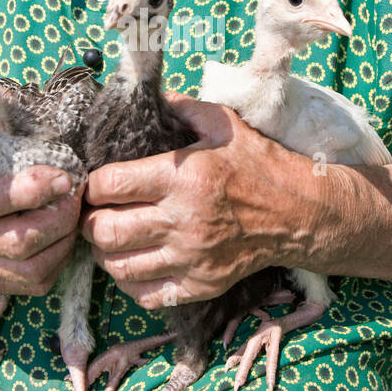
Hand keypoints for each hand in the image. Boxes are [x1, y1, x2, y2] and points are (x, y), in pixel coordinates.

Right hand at [0, 99, 84, 299]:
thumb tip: (12, 95)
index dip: (29, 191)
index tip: (60, 175)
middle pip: (19, 241)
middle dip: (60, 217)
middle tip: (75, 191)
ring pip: (30, 269)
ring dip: (64, 242)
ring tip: (72, 213)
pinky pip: (30, 285)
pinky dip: (55, 263)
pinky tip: (59, 237)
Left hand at [79, 93, 312, 308]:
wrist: (301, 213)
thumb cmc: (260, 165)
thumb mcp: (224, 124)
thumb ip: (182, 108)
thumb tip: (146, 96)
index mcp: (182, 178)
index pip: (110, 185)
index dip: (93, 184)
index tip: (96, 183)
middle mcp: (183, 221)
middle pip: (105, 230)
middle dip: (90, 220)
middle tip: (95, 212)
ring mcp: (191, 258)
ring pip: (118, 265)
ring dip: (104, 252)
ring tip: (110, 238)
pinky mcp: (200, 285)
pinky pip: (145, 294)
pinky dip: (128, 281)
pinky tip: (132, 263)